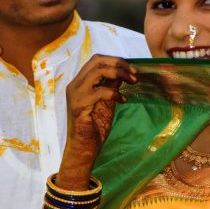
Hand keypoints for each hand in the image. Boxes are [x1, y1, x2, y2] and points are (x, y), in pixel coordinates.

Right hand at [58, 55, 135, 184]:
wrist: (83, 148)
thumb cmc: (94, 127)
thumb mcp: (106, 102)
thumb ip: (111, 86)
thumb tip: (124, 73)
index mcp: (80, 82)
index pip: (96, 60)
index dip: (115, 61)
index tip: (132, 70)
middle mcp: (74, 85)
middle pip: (97, 60)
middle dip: (118, 63)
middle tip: (134, 74)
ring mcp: (75, 94)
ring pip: (97, 70)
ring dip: (118, 73)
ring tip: (132, 82)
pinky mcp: (79, 105)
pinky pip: (99, 92)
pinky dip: (114, 93)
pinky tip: (123, 100)